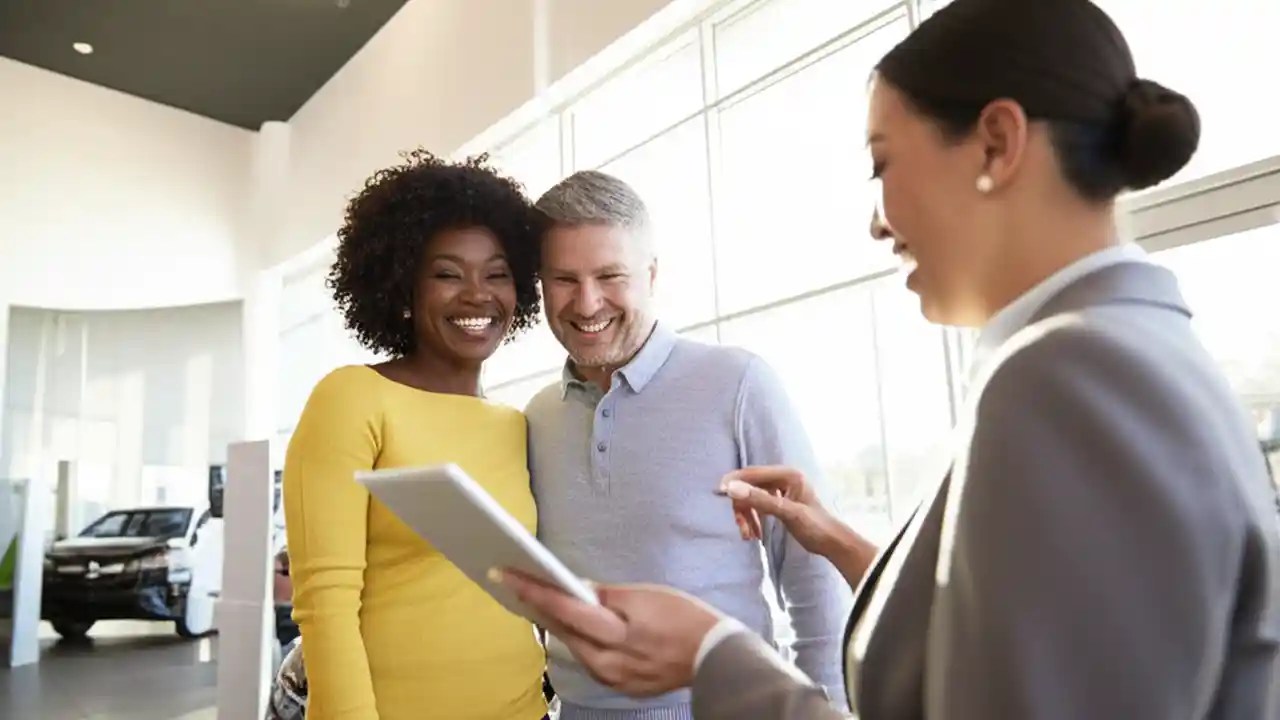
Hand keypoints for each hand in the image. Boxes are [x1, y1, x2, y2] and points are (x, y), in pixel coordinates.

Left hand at [495, 569, 720, 696]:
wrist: (715, 657)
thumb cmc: (685, 618)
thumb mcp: (647, 596)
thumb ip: (607, 595)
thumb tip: (575, 588)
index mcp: (616, 634)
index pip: (565, 608)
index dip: (534, 590)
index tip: (506, 574)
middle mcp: (608, 662)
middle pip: (563, 631)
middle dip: (538, 607)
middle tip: (513, 583)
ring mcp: (613, 678)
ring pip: (574, 648)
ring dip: (556, 624)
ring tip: (535, 600)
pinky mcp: (620, 686)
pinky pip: (590, 660)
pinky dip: (579, 640)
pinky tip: (570, 626)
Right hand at [721, 466, 879, 586]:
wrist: (832, 543)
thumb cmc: (815, 526)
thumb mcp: (787, 512)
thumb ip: (759, 499)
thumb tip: (731, 489)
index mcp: (788, 474)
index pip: (752, 473)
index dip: (734, 482)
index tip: (718, 493)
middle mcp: (784, 478)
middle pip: (750, 486)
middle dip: (742, 507)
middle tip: (741, 529)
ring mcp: (781, 490)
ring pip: (752, 498)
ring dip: (746, 516)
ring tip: (748, 536)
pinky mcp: (780, 502)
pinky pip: (758, 506)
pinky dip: (753, 519)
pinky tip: (754, 534)